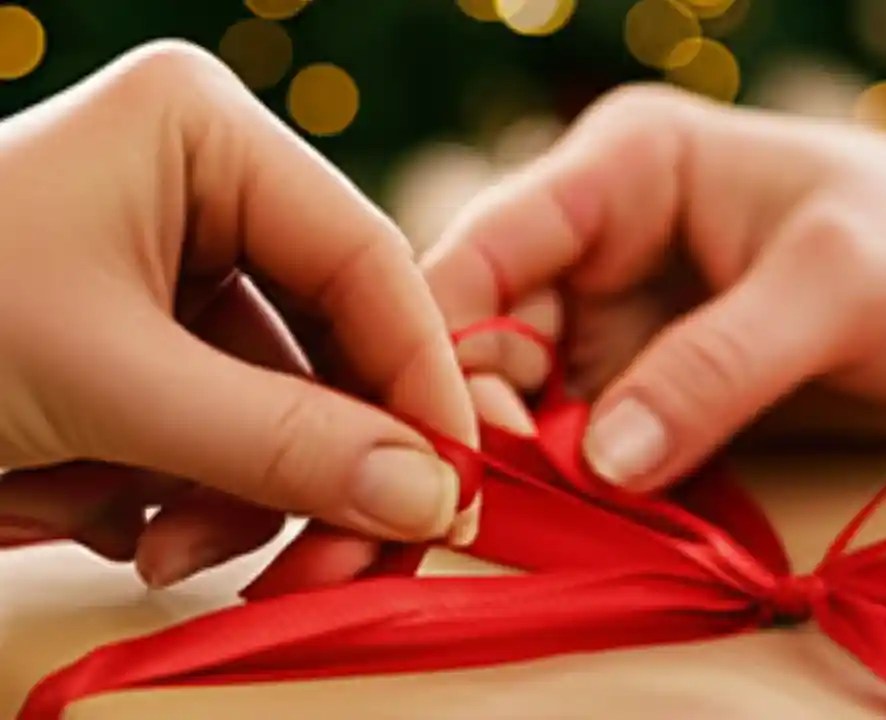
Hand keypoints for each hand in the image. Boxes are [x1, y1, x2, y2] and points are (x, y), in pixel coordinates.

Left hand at [0, 42, 478, 586]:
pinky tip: (123, 527)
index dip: (420, 380)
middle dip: (324, 465)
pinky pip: (226, 426)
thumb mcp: (107, 386)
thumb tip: (432, 495)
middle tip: (335, 569)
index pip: (366, 259)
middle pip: (332, 342)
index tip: (448, 488)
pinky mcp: (148, 337)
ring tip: (164, 557)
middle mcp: (207, 185)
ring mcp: (178, 261)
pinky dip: (193, 495)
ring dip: (245, 497)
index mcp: (206, 133)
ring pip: (284, 401)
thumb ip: (282, 444)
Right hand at [424, 84, 885, 491]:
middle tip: (482, 505)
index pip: (489, 245)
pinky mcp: (666, 383)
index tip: (443, 436)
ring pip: (532, 397)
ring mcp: (633, 318)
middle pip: (490, 331)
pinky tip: (578, 525)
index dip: (444, 336)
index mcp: (627, 167)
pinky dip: (583, 485)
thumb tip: (603, 464)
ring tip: (519, 527)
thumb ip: (716, 365)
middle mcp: (608, 240)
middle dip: (477, 415)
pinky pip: (595, 439)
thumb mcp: (835, 285)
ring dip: (524, 463)